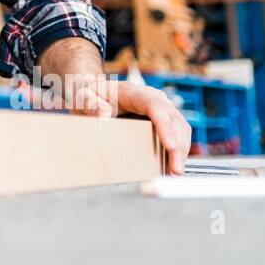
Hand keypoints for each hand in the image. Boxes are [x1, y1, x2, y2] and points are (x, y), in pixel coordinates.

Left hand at [68, 77, 192, 174]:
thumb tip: (103, 114)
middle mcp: (154, 99)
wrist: (94, 91)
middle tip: (175, 170)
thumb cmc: (90, 93)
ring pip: (181, 128)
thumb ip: (89, 103)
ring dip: (181, 151)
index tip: (171, 146)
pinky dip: (178, 150)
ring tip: (175, 172)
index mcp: (136, 92)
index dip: (166, 127)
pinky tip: (172, 167)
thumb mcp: (83, 96)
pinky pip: (177, 134)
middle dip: (179, 146)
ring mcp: (161, 109)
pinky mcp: (163, 120)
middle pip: (174, 120)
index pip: (156, 107)